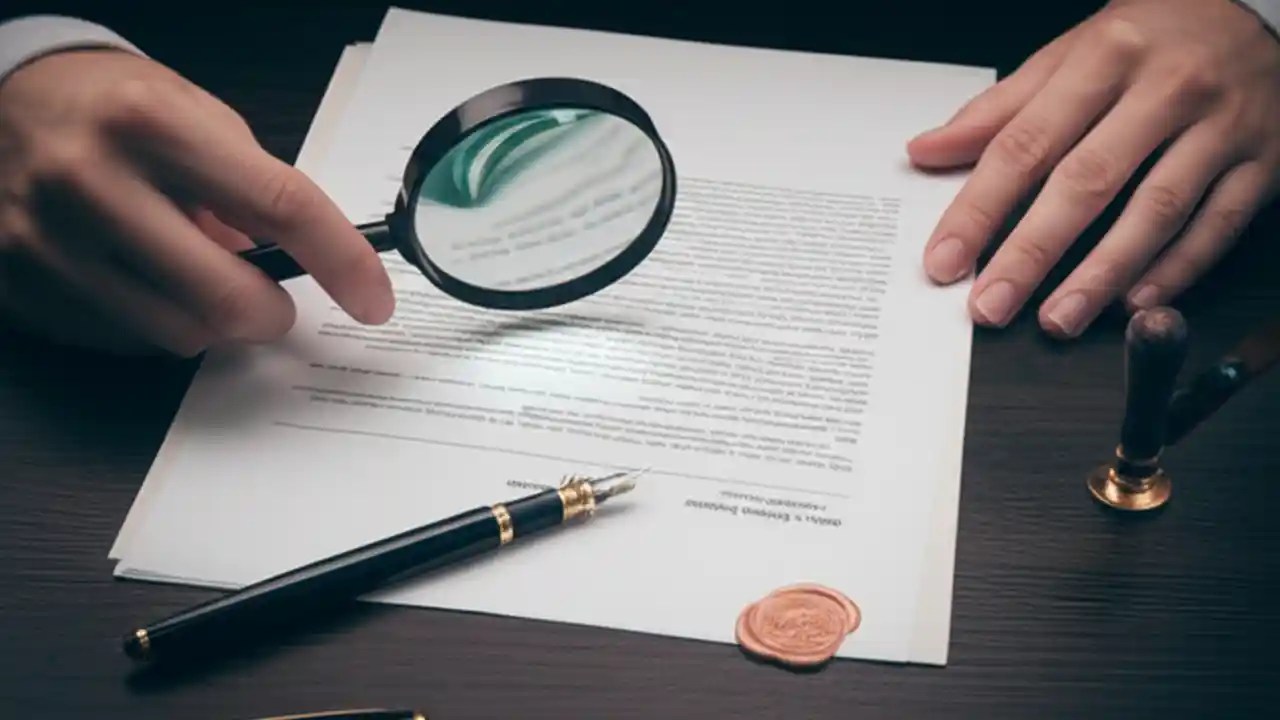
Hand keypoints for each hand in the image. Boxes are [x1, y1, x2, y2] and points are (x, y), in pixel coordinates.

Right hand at [0, 49, 393, 355]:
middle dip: (273, 314)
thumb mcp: (197, 120)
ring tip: (196, 275)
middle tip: (276, 301)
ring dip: (213, 322)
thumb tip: (306, 268)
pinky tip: (145, 280)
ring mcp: (48, 239)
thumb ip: (253, 191)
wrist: (3, 100)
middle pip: (227, 297)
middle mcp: (92, 181)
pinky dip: (157, 323)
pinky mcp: (22, 284)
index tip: (374, 298)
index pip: (281, 207)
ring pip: (178, 334)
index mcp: (152, 124)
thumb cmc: (117, 107)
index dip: (343, 263)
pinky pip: (125, 341)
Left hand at [908, 0, 1279, 337]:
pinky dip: (1176, 269)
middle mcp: (1166, 89)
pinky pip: (1217, 224)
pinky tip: (1133, 303)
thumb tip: (927, 152)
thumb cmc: (1155, 36)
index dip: (980, 208)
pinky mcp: (1263, 162)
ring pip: (1156, 210)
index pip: (1026, 143)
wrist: (1261, 9)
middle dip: (1032, 252)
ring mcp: (1221, 127)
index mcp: (1105, 57)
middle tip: (991, 304)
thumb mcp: (1072, 52)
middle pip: (1087, 181)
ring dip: (1101, 274)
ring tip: (1056, 318)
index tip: (946, 259)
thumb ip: (999, 110)